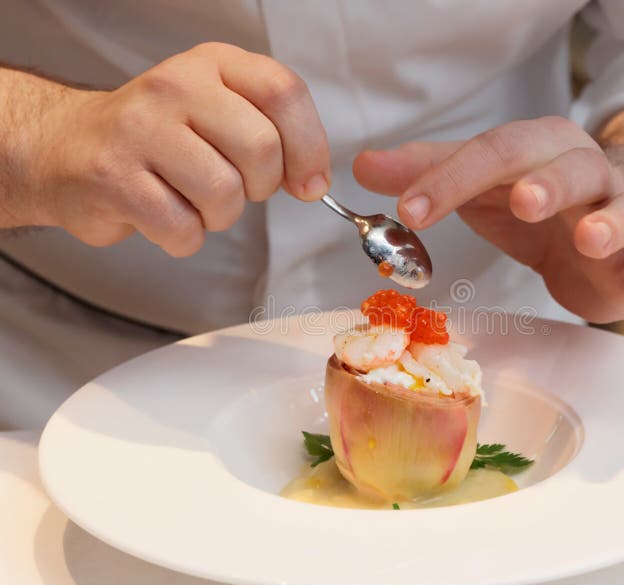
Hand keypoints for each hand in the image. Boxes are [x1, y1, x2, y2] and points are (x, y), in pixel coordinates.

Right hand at [25, 42, 329, 255]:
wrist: (68, 147)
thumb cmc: (160, 138)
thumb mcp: (220, 111)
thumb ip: (273, 133)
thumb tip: (312, 182)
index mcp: (213, 65)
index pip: (283, 93)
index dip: (309, 146)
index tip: (308, 183)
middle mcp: (176, 85)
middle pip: (261, 149)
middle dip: (260, 187)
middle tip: (232, 187)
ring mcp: (139, 128)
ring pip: (224, 194)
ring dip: (219, 216)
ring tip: (191, 200)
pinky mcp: (112, 175)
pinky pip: (182, 228)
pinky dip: (184, 238)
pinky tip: (163, 217)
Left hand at [353, 117, 623, 322]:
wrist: (602, 222)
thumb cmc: (534, 198)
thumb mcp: (480, 182)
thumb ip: (429, 174)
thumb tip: (364, 167)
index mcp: (538, 148)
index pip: (493, 154)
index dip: (450, 179)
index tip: (409, 209)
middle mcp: (584, 172)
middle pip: (567, 169)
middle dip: (545, 184)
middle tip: (521, 201)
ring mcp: (618, 214)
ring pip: (622, 210)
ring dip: (608, 223)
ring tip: (590, 238)